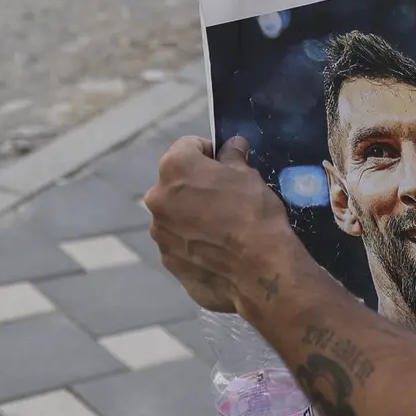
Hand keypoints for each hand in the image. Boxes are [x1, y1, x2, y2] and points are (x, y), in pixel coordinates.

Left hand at [144, 136, 295, 315]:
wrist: (257, 269)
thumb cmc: (253, 213)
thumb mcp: (248, 175)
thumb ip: (232, 156)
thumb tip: (231, 146)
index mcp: (174, 168)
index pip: (188, 147)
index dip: (209, 152)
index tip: (226, 164)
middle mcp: (157, 198)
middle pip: (177, 182)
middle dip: (197, 185)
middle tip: (226, 197)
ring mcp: (160, 232)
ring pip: (176, 214)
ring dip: (193, 215)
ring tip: (224, 228)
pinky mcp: (168, 260)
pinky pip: (179, 242)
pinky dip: (194, 241)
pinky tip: (218, 249)